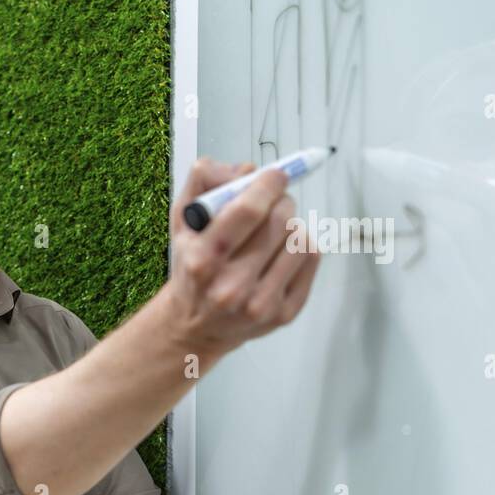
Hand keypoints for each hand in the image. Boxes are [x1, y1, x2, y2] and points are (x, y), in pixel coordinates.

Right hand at [162, 157, 320, 357]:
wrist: (194, 326)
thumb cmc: (192, 268)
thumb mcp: (183, 224)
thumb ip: (203, 184)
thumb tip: (246, 168)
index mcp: (203, 261)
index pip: (248, 210)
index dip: (268, 184)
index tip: (275, 175)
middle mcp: (231, 287)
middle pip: (280, 220)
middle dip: (280, 201)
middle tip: (273, 203)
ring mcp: (260, 303)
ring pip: (300, 238)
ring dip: (290, 225)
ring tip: (273, 233)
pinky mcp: (284, 314)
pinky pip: (311, 259)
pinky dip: (302, 246)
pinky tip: (282, 251)